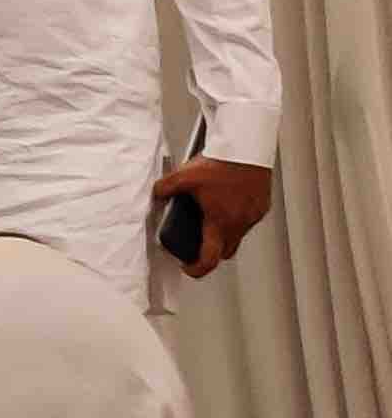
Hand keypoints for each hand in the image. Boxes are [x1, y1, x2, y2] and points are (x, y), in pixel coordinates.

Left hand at [153, 155, 272, 277]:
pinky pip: (248, 219)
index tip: (188, 268)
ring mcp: (252, 216)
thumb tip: (157, 194)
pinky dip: (236, 217)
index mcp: (220, 222)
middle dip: (211, 251)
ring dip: (225, 232)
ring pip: (238, 234)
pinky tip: (226, 203)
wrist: (246, 149)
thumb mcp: (185, 175)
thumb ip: (166, 187)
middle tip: (198, 244)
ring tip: (211, 218)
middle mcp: (239, 223)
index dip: (197, 268)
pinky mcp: (261, 206)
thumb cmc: (221, 163)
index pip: (209, 258)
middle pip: (225, 250)